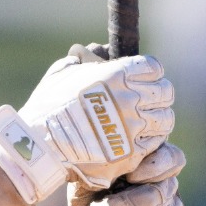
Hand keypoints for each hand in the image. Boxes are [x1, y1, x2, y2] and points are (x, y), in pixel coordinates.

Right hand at [0, 43, 174, 204]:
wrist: (39, 147)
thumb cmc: (46, 107)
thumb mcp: (61, 73)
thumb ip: (81, 60)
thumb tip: (91, 52)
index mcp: (117, 74)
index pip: (154, 68)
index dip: (150, 74)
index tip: (143, 80)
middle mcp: (131, 98)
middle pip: (165, 93)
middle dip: (157, 96)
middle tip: (146, 103)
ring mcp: (134, 127)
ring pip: (165, 120)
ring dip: (156, 120)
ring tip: (143, 124)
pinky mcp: (133, 152)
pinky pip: (155, 143)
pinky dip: (149, 141)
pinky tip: (135, 141)